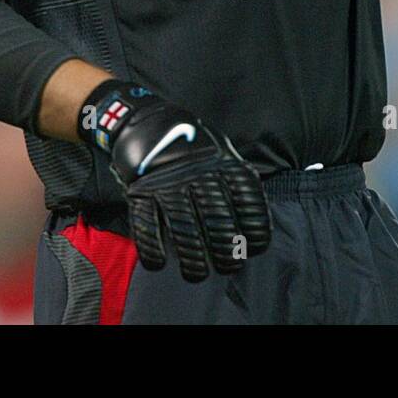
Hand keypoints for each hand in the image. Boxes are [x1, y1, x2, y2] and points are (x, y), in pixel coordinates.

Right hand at [81, 81, 271, 280]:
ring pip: (183, 227)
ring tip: (198, 274)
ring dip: (192, 257)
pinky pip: (146, 223)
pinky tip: (159, 263)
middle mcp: (197, 174)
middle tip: (229, 266)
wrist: (146, 122)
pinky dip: (152, 247)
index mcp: (222, 164)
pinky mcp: (140, 191)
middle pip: (216, 218)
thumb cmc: (192, 147)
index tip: (256, 247)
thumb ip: (237, 183)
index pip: (246, 198)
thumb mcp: (221, 154)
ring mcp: (167, 183)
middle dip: (226, 249)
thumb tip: (255, 224)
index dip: (255, 226)